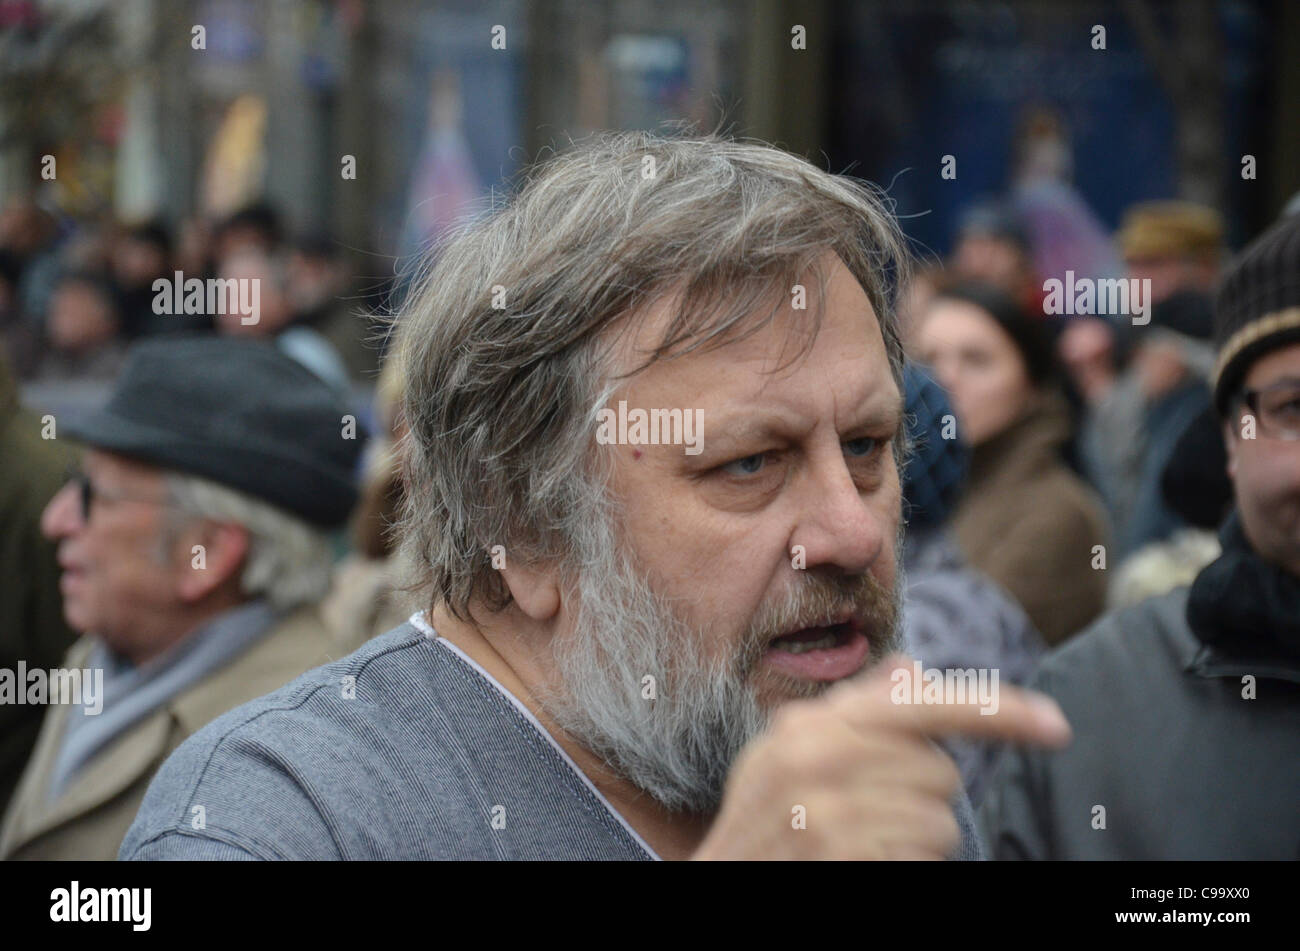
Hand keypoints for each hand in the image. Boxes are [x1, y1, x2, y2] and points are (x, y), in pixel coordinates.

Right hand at [692, 653, 1070, 859]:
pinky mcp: (842, 856)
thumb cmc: (763, 830)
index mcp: (809, 724)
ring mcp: (827, 810)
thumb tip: (914, 671)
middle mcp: (816, 757)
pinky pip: (926, 857)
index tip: (1055, 726)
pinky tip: (861, 864)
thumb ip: (852, 714)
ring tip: (858, 848)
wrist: (725, 883)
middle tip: (865, 821)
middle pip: (939, 771)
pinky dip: (907, 866)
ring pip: (940, 821)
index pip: (922, 703)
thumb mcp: (788, 759)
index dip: (998, 711)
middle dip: (920, 801)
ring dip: (915, 843)